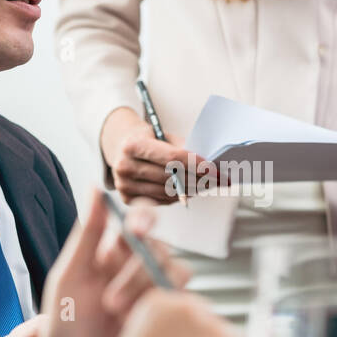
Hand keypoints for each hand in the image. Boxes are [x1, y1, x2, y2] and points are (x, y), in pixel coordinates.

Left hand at [40, 188, 190, 336]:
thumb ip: (87, 235)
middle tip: (110, 302)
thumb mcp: (70, 278)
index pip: (140, 219)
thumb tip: (95, 187)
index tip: (137, 228)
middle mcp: (138, 267)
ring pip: (178, 273)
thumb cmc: (66, 326)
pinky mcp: (171, 317)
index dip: (145, 218)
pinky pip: (186, 302)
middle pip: (160, 249)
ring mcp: (156, 293)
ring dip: (150, 292)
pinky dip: (170, 309)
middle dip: (137, 274)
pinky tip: (146, 326)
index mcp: (113, 251)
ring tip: (120, 317)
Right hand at [99, 107, 214, 204]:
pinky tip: (189, 191)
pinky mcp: (126, 198)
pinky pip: (160, 200)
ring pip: (167, 191)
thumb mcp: (162, 135)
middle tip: (215, 179)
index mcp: (132, 145)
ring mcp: (123, 184)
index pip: (171, 157)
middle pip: (170, 176)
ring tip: (205, 185)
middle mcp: (124, 166)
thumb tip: (208, 165)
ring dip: (190, 190)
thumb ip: (181, 148)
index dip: (195, 164)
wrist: (120, 149)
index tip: (213, 169)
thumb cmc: (147, 140)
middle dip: (196, 178)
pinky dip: (177, 197)